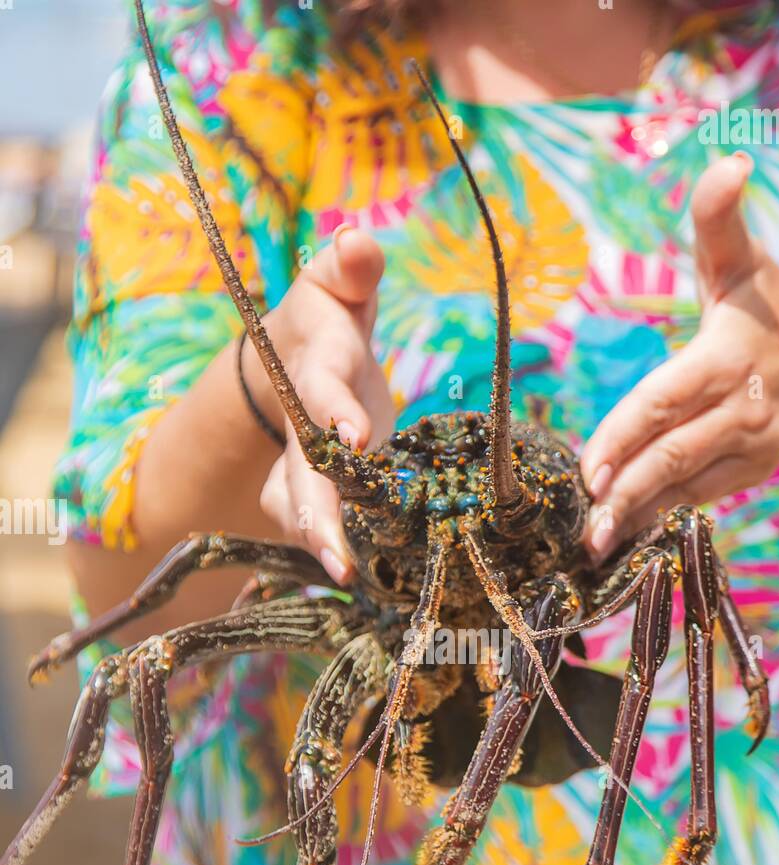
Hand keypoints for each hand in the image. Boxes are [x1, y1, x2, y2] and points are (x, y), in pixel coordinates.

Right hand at [252, 226, 395, 582]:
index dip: (334, 408)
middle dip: (316, 510)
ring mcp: (305, 464)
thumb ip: (351, 268)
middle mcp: (303, 425)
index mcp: (316, 369)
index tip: (354, 435)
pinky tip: (359, 578)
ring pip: (300, 506)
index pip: (321, 387)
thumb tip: (359, 242)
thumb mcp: (337, 285)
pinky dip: (332, 551)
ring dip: (319, 541)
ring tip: (343, 574)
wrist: (288, 359)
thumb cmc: (328, 319)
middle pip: (302, 470)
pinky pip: (315, 526)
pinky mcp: (319, 492)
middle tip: (335, 552)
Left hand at [581, 153, 778, 558]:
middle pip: (672, 455)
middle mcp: (741, 409)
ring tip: (596, 543)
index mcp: (726, 357)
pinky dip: (662, 513)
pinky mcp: (750, 471)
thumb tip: (728, 163)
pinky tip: (625, 531)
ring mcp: (749, 446)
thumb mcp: (741, 259)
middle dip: (626, 490)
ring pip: (685, 485)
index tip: (589, 470)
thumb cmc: (766, 304)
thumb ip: (718, 218)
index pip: (664, 401)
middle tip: (585, 522)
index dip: (624, 436)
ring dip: (639, 514)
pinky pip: (700, 497)